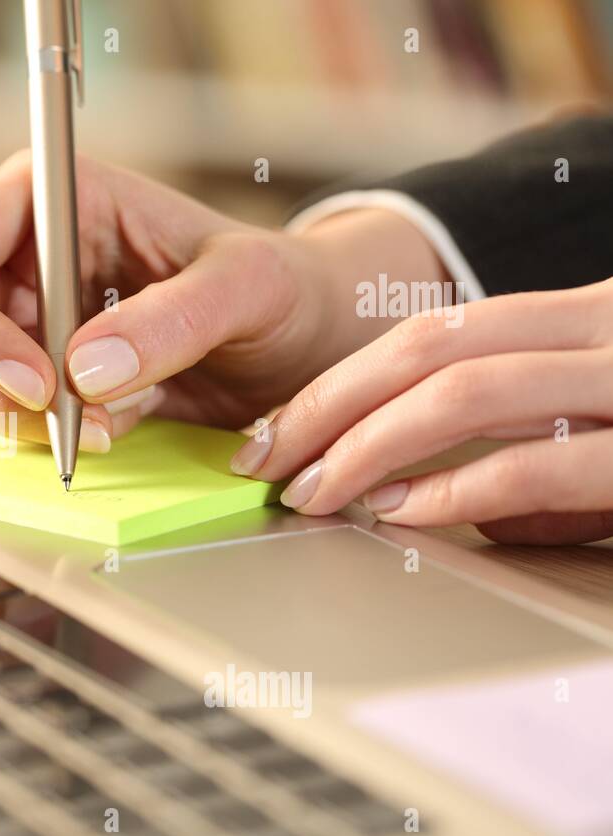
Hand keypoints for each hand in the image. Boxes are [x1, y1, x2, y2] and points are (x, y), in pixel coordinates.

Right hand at [0, 151, 444, 451]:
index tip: (38, 384)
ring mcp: (21, 319)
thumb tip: (82, 372)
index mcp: (52, 200)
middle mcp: (20, 256)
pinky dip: (33, 439)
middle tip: (71, 429)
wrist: (302, 342)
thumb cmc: (280, 288)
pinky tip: (101, 433)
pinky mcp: (35, 375)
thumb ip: (173, 320)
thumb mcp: (248, 287)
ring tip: (107, 432)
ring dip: (16, 422)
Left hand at [236, 278, 612, 543]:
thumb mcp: (606, 417)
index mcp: (587, 317)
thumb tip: (427, 497)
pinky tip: (398, 511)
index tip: (275, 431)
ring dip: (366, 447)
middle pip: (430, 349)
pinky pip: (532, 469)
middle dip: (326, 407)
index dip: (340, 382)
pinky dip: (451, 491)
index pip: (435, 334)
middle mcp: (607, 330)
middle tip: (264, 461)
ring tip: (312, 491)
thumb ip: (526, 438)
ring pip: (465, 394)